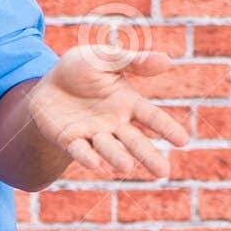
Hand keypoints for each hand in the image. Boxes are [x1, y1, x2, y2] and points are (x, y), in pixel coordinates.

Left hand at [27, 44, 188, 176]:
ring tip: (126, 166)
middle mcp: (114, 124)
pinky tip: (94, 164)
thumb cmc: (82, 69)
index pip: (151, 117)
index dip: (166, 128)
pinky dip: (86, 156)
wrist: (47, 82)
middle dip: (148, 155)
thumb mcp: (106, 57)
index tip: (183, 140)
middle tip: (163, 172)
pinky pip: (79, 149)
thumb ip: (133, 61)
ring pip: (108, 148)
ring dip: (116, 157)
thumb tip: (167, 61)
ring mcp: (93, 134)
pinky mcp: (70, 140)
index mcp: (128, 103)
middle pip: (134, 141)